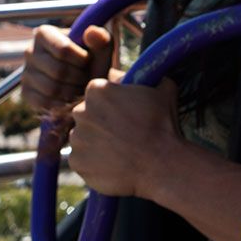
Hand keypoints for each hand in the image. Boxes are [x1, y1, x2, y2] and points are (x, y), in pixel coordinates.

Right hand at [21, 24, 113, 112]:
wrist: (85, 81)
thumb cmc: (93, 61)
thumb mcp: (101, 48)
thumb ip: (101, 39)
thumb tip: (91, 32)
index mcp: (44, 33)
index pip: (63, 50)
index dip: (82, 60)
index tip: (89, 62)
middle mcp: (29, 51)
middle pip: (58, 71)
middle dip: (80, 79)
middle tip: (88, 79)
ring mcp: (26, 73)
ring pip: (52, 89)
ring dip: (74, 93)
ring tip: (82, 88)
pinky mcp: (26, 93)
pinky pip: (45, 103)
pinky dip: (63, 104)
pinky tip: (72, 99)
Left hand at [68, 77, 181, 197]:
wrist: (160, 164)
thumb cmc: (163, 125)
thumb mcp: (161, 91)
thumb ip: (145, 77)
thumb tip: (128, 74)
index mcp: (98, 90)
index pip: (97, 93)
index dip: (111, 103)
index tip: (123, 114)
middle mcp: (81, 111)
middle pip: (87, 115)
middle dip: (100, 122)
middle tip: (122, 134)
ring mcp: (77, 138)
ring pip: (83, 138)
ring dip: (96, 143)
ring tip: (120, 152)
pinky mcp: (76, 162)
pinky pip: (82, 160)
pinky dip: (93, 163)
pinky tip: (113, 165)